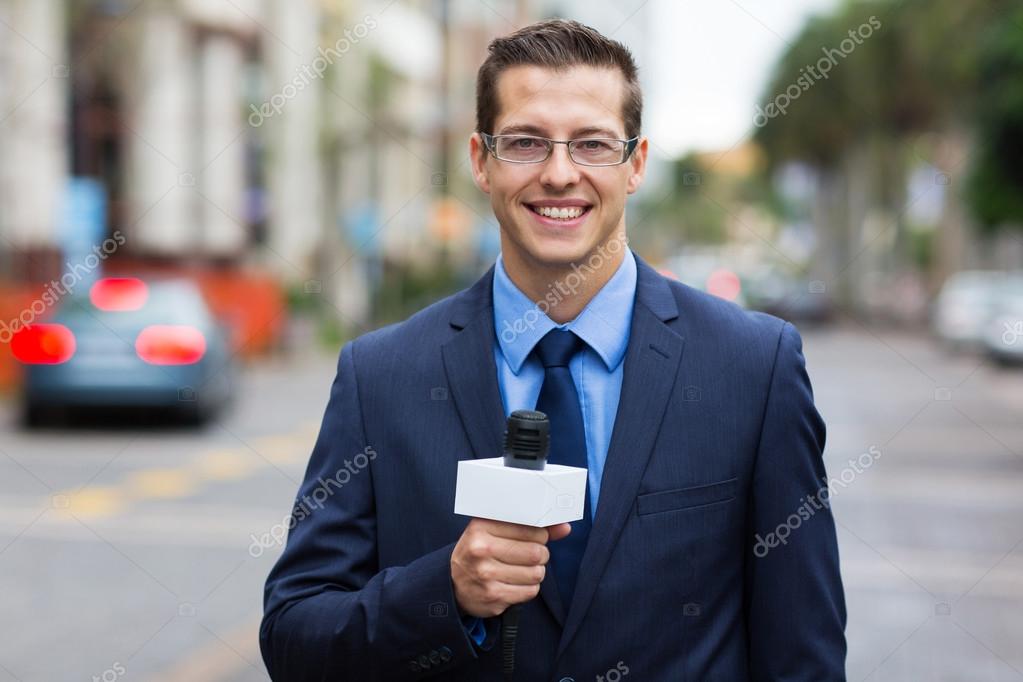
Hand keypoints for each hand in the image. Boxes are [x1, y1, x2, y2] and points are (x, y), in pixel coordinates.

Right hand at [451, 518, 570, 617]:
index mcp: (482, 527)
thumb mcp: (496, 532)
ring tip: (522, 569)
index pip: (531, 528)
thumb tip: (565, 528)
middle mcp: (482, 549)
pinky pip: (530, 591)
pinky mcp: (493, 596)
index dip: (540, 535)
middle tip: (530, 555)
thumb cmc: (479, 552)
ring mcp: (486, 575)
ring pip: (536, 573)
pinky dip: (528, 588)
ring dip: (535, 572)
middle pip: (537, 552)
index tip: (533, 537)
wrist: (451, 584)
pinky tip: (515, 583)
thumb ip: (531, 527)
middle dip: (540, 554)